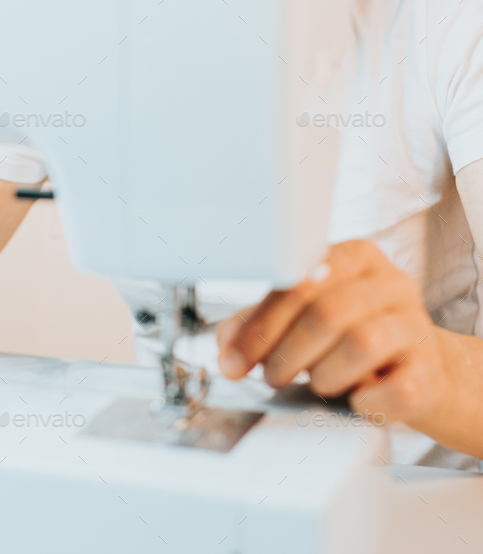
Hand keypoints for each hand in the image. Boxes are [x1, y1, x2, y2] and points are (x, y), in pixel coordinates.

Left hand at [216, 239, 446, 425]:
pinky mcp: (430, 371)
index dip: (260, 326)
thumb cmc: (353, 337)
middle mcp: (390, 283)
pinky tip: (356, 398)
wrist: (419, 370)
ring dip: (324, 374)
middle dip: (286, 353)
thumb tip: (226, 346)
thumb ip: (259, 324)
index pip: (299, 283)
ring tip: (317, 383)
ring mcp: (416, 326)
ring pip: (361, 344)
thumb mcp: (304, 319)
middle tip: (272, 376)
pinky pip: (397, 388)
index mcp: (355, 257)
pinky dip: (367, 399)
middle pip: (326, 313)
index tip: (235, 360)